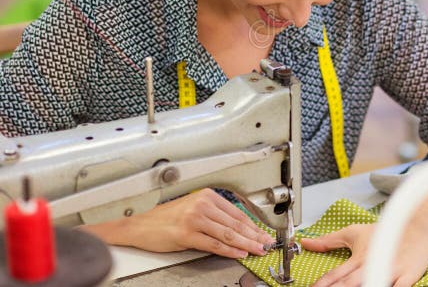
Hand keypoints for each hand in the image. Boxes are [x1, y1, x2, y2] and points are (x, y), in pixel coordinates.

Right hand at [81, 188, 272, 258]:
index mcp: (207, 196)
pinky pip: (214, 243)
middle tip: (267, 243)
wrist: (140, 226)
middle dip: (254, 235)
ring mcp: (195, 218)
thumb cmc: (165, 219)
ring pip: (228, 233)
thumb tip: (238, 228)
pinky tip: (239, 252)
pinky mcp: (187, 234)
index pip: (237, 212)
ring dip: (246, 243)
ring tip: (257, 249)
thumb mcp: (193, 209)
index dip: (253, 225)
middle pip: (235, 223)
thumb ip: (215, 215)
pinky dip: (229, 249)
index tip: (263, 233)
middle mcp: (202, 204)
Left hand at [303, 222, 427, 286]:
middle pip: (350, 284)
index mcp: (359, 258)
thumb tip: (306, 243)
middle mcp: (373, 265)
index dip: (323, 283)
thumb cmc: (384, 231)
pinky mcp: (408, 276)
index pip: (336, 274)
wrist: (415, 224)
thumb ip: (329, 241)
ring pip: (374, 284)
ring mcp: (391, 271)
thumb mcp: (354, 232)